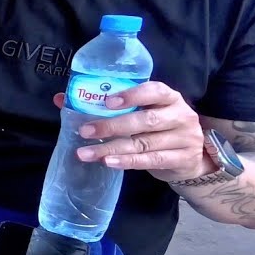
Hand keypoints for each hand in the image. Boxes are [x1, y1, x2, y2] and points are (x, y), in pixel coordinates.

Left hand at [61, 81, 210, 181]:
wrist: (192, 156)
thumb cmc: (158, 128)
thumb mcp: (141, 112)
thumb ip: (107, 105)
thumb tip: (62, 99)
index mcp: (169, 97)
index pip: (155, 90)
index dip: (132, 95)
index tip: (108, 102)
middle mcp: (180, 115)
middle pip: (145, 120)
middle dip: (112, 126)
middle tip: (84, 131)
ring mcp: (184, 138)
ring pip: (143, 143)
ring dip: (112, 149)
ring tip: (86, 153)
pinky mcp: (182, 159)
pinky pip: (151, 160)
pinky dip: (128, 162)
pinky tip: (108, 163)